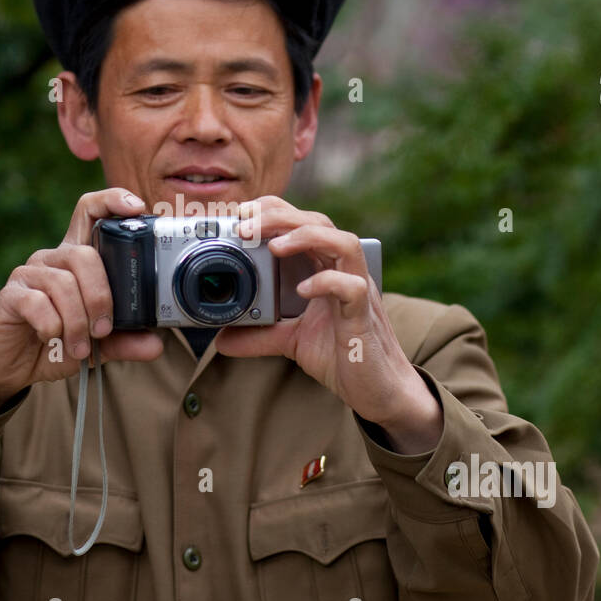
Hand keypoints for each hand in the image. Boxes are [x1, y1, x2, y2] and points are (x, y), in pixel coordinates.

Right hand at [0, 188, 164, 416]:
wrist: (9, 366)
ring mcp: (29, 274)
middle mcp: (52, 259)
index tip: (136, 208)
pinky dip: (52, 327)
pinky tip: (51, 340)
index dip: (112, 201)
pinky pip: (38, 303)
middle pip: (83, 254)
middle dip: (100, 295)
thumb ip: (125, 340)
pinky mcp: (10, 295)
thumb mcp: (98, 344)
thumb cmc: (54, 343)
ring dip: (77, 320)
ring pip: (63, 283)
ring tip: (81, 346)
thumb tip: (156, 344)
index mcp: (76, 260)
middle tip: (103, 329)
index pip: (90, 212)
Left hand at [213, 195, 440, 449]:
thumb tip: (222, 339)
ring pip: (344, 243)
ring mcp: (359, 290)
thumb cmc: (342, 355)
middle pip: (320, 222)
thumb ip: (259, 336)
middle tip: (246, 225)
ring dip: (307, 237)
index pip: (303, 222)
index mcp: (327, 269)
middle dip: (281, 217)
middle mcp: (345, 272)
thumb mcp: (291, 342)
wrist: (378, 390)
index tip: (241, 214)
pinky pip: (353, 287)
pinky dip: (327, 281)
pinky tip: (303, 289)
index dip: (274, 210)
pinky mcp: (364, 316)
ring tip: (275, 246)